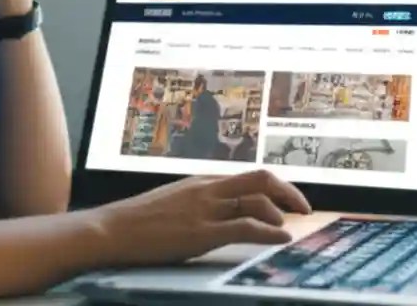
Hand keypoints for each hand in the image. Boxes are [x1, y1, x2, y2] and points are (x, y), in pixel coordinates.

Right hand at [89, 170, 311, 266]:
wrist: (112, 230)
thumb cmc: (138, 221)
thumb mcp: (173, 202)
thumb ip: (199, 203)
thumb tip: (222, 213)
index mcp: (202, 182)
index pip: (248, 176)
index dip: (275, 186)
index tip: (289, 199)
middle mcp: (207, 189)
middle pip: (260, 179)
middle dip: (289, 191)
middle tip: (304, 207)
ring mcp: (204, 209)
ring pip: (256, 201)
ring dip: (280, 214)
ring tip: (289, 227)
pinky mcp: (200, 232)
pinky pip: (244, 227)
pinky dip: (269, 233)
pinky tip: (281, 240)